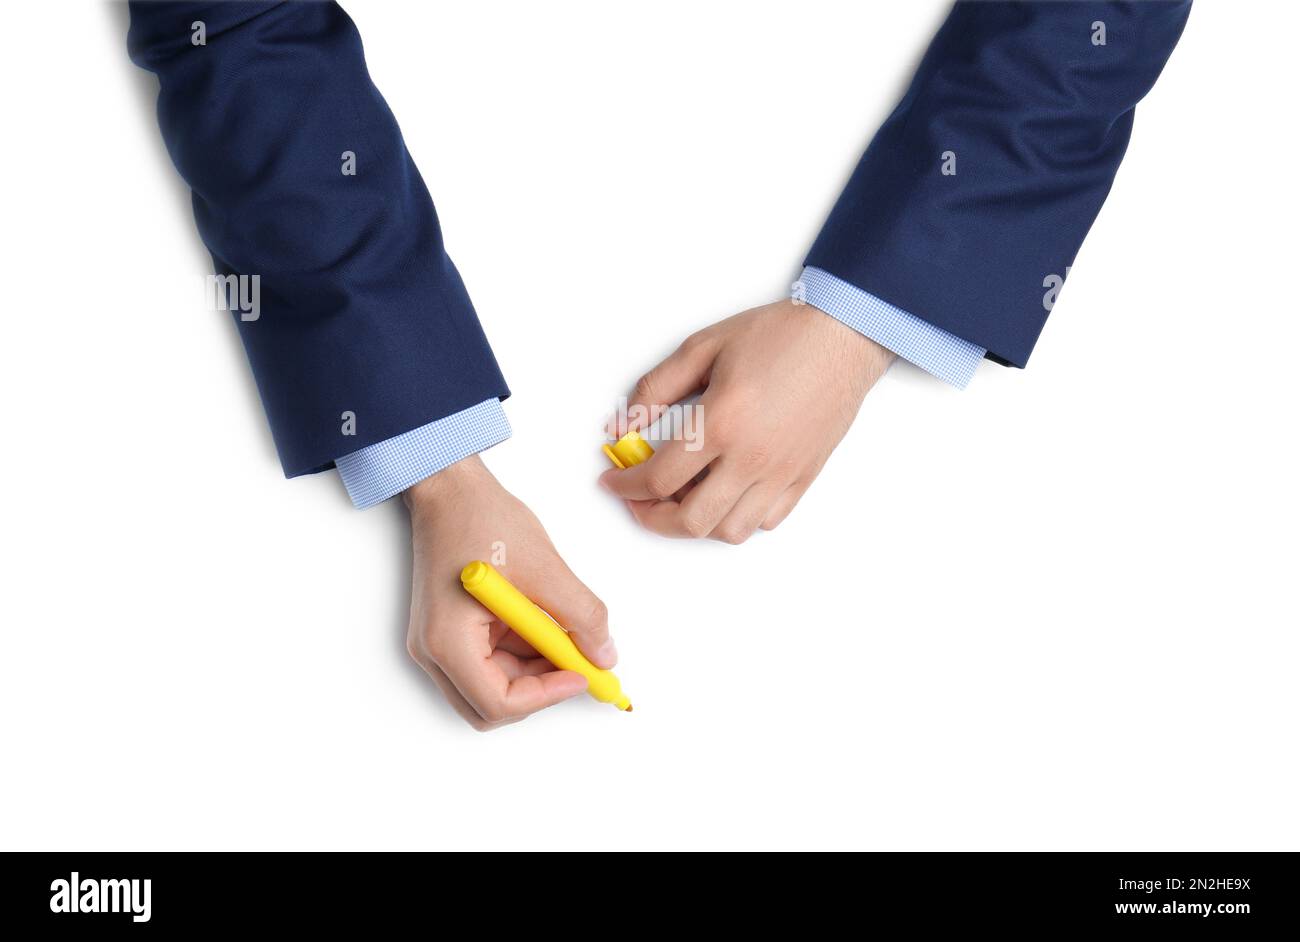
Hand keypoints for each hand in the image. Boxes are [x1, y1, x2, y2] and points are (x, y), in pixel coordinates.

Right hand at [403, 455, 613, 729]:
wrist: (450, 488)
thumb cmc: (480, 518)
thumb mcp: (544, 569)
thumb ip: (581, 616)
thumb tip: (604, 655)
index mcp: (447, 641)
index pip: (498, 704)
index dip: (548, 695)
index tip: (583, 672)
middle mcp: (434, 652)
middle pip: (492, 706)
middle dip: (540, 689)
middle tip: (579, 661)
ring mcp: (439, 643)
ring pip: (495, 687)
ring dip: (535, 669)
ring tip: (563, 629)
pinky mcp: (451, 632)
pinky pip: (492, 662)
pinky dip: (524, 652)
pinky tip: (544, 620)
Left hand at [600, 299, 894, 542]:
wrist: (842, 335)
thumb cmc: (779, 335)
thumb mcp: (703, 347)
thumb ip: (655, 389)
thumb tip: (620, 425)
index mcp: (721, 423)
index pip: (658, 478)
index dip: (625, 486)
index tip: (613, 481)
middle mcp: (751, 457)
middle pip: (690, 520)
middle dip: (652, 518)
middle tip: (638, 501)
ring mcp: (780, 473)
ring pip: (729, 531)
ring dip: (695, 524)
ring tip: (681, 499)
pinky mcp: (803, 478)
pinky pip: (765, 522)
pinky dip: (736, 518)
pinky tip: (723, 494)